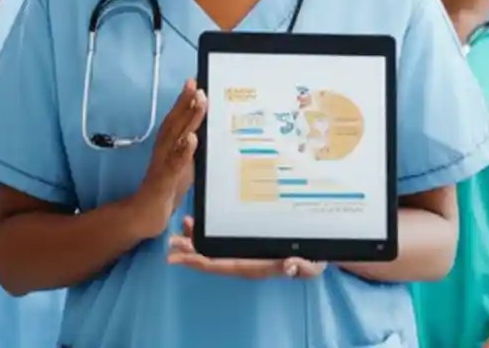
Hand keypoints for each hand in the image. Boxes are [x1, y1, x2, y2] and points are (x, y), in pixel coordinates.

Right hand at [129, 79, 206, 238]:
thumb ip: (189, 148)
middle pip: (176, 123)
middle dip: (186, 103)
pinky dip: (183, 151)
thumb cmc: (167, 189)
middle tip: (196, 85)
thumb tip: (201, 130)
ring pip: (176, 138)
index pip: (177, 120)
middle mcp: (164, 151)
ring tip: (198, 102)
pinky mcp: (164, 181)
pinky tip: (191, 139)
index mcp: (169, 146)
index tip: (194, 82)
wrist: (146, 215)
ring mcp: (164, 165)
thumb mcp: (183, 165)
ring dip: (187, 119)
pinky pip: (175, 164)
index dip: (184, 101)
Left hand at [168, 216, 326, 279]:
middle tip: (169, 243)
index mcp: (251, 265)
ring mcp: (243, 250)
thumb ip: (301, 266)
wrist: (318, 251)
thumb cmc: (313, 259)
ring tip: (179, 229)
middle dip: (188, 252)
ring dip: (194, 239)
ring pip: (212, 246)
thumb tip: (288, 265)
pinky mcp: (246, 240)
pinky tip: (195, 221)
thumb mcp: (312, 264)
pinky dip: (206, 229)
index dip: (196, 262)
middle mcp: (242, 259)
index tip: (177, 259)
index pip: (218, 265)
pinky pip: (221, 236)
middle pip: (209, 257)